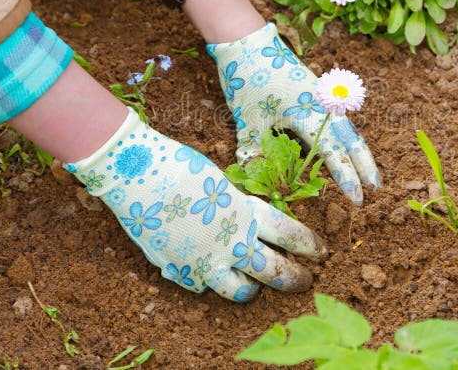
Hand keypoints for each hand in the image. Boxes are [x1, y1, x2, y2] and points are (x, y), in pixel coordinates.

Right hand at [64, 109, 325, 301]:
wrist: (136, 173)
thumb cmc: (177, 166)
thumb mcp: (219, 183)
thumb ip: (235, 208)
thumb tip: (244, 222)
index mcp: (245, 212)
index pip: (289, 233)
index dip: (308, 244)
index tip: (321, 251)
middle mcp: (230, 241)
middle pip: (274, 269)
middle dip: (294, 278)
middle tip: (306, 281)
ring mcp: (205, 260)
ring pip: (241, 291)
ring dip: (252, 289)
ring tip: (255, 286)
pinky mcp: (179, 270)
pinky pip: (202, 286)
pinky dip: (208, 282)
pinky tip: (208, 274)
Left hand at [206, 23, 380, 205]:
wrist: (247, 41)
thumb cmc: (247, 79)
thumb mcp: (247, 120)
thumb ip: (252, 152)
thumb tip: (252, 179)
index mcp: (308, 114)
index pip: (333, 153)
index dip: (346, 177)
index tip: (357, 198)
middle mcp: (322, 105)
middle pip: (352, 139)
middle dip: (366, 164)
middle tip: (377, 187)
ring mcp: (321, 96)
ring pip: (347, 127)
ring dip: (358, 149)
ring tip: (369, 170)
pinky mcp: (316, 90)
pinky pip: (337, 116)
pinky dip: (345, 134)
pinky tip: (344, 145)